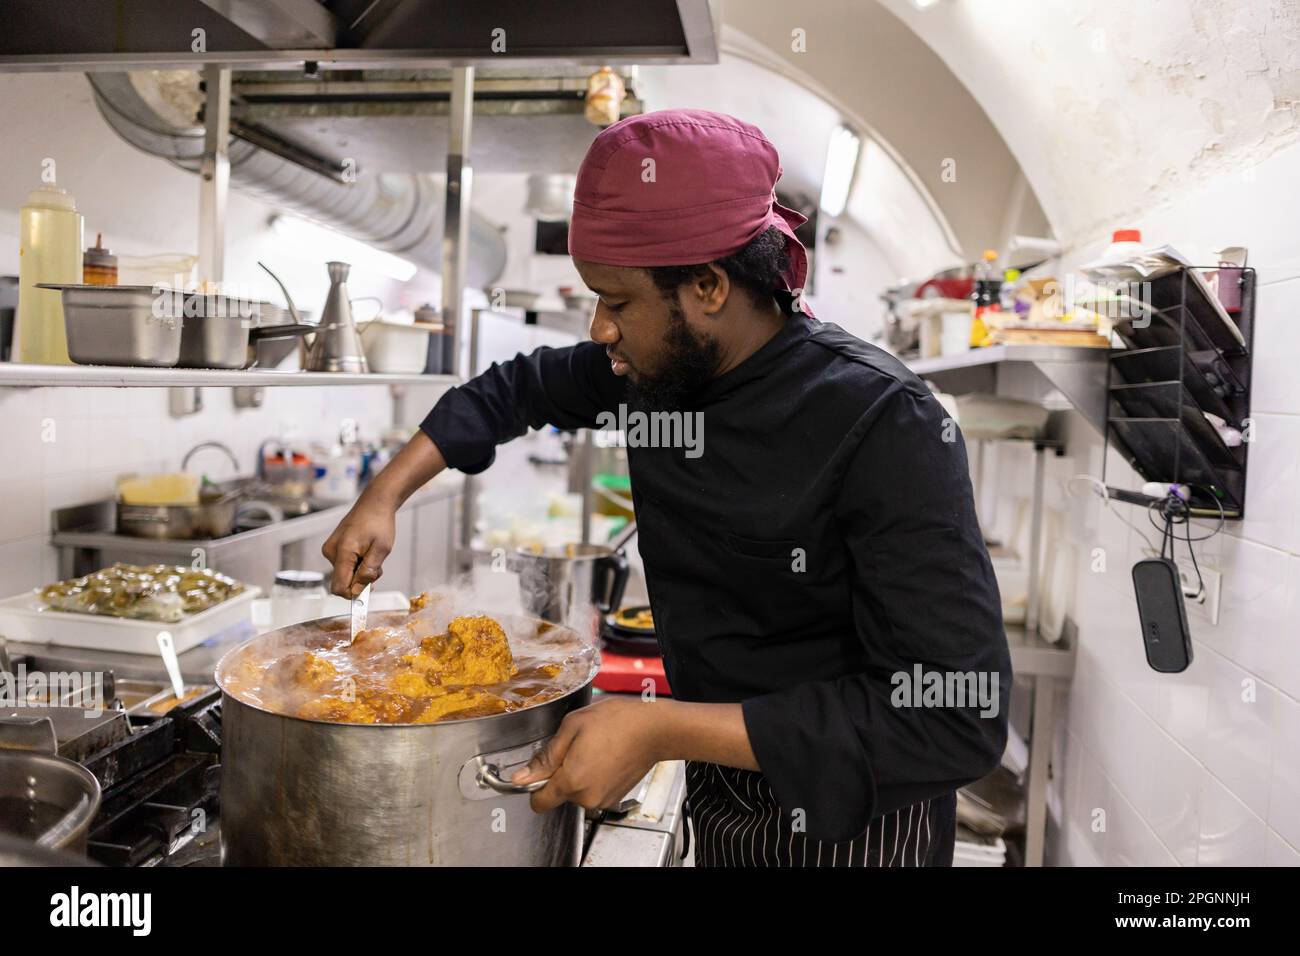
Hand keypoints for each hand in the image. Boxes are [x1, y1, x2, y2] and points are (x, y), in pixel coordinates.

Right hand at [321, 495, 395, 597]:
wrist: (374, 504)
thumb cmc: (379, 523)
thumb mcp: (381, 549)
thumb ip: (369, 571)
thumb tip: (358, 590)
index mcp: (342, 551)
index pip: (339, 587)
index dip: (353, 594)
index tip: (367, 592)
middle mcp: (331, 552)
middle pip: (343, 581)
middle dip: (360, 580)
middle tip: (377, 567)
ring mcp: (330, 549)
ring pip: (344, 574)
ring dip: (360, 572)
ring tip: (372, 556)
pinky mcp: (333, 548)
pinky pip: (343, 565)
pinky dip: (356, 565)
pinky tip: (365, 553)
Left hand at [511, 697, 667, 812]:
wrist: (654, 729)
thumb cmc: (617, 721)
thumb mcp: (572, 727)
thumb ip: (545, 756)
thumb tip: (521, 777)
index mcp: (571, 781)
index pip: (538, 802)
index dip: (535, 785)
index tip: (542, 769)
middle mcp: (586, 797)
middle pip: (559, 793)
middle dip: (562, 772)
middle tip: (577, 746)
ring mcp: (603, 799)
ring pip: (577, 791)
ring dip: (579, 773)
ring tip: (595, 749)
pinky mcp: (615, 797)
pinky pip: (593, 790)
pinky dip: (595, 776)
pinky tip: (606, 756)